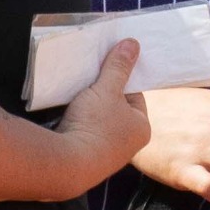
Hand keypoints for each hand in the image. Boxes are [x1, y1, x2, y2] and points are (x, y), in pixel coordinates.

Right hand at [54, 40, 151, 194]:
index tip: (105, 73)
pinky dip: (78, 125)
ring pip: (99, 123)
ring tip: (76, 100)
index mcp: (142, 128)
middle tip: (89, 85)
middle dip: (102, 96)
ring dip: (88, 111)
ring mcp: (107, 156)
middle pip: (116, 110)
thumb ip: (118, 67)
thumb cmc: (94, 125)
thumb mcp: (107, 89)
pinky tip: (68, 118)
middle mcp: (129, 146)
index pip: (135, 96)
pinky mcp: (87, 162)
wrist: (67, 165)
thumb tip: (133, 43)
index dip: (119, 81)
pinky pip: (85, 135)